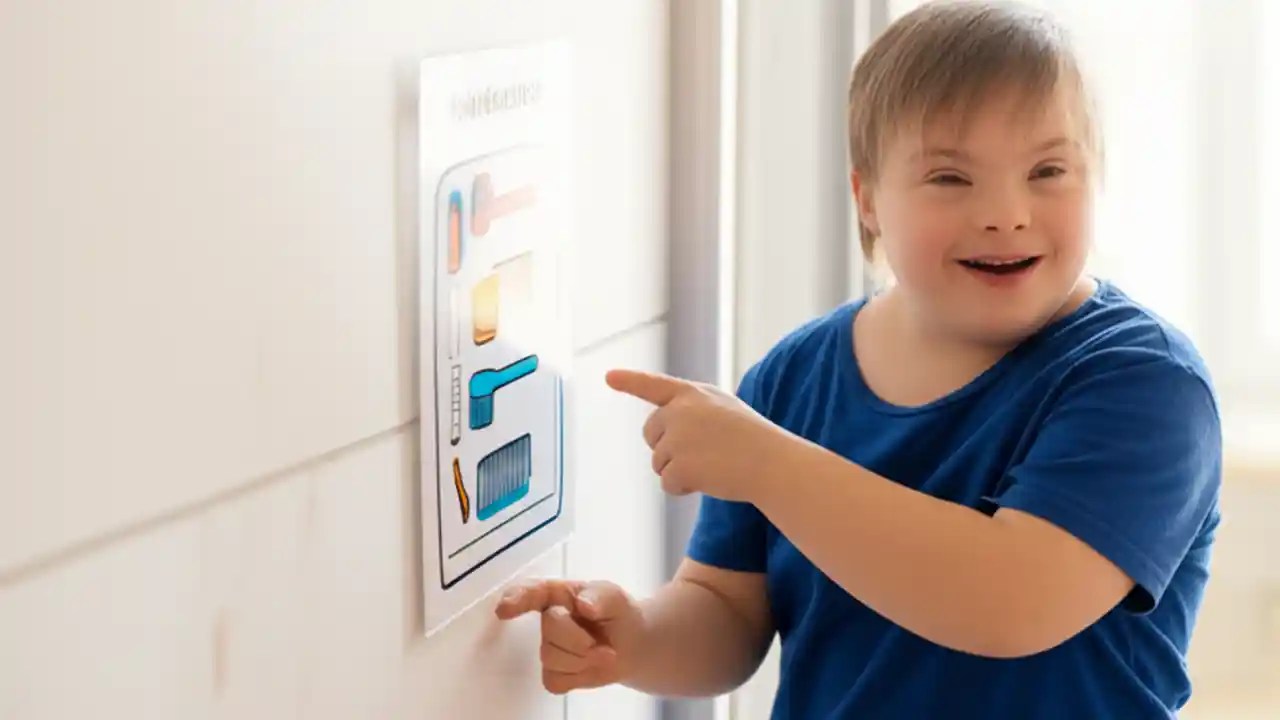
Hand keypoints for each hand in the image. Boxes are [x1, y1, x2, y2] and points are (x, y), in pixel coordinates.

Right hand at [494, 579, 646, 694]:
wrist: (632, 644)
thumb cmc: (617, 613)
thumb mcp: (615, 597)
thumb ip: (600, 596)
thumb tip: (583, 604)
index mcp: (558, 594)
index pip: (532, 592)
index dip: (517, 599)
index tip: (504, 609)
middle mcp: (548, 618)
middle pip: (549, 629)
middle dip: (580, 639)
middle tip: (603, 641)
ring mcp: (548, 647)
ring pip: (551, 658)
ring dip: (584, 658)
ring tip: (603, 652)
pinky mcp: (553, 673)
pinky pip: (555, 680)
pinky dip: (578, 677)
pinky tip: (589, 666)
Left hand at [606, 369, 795, 501]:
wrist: (773, 463)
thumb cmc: (754, 442)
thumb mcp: (724, 411)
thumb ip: (693, 414)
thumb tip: (664, 435)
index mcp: (693, 394)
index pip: (654, 385)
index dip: (630, 381)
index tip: (609, 377)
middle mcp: (679, 410)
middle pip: (651, 433)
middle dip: (666, 448)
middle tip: (703, 454)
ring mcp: (677, 437)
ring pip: (659, 462)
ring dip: (680, 470)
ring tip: (714, 465)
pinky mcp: (678, 464)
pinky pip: (667, 483)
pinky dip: (683, 488)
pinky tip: (709, 480)